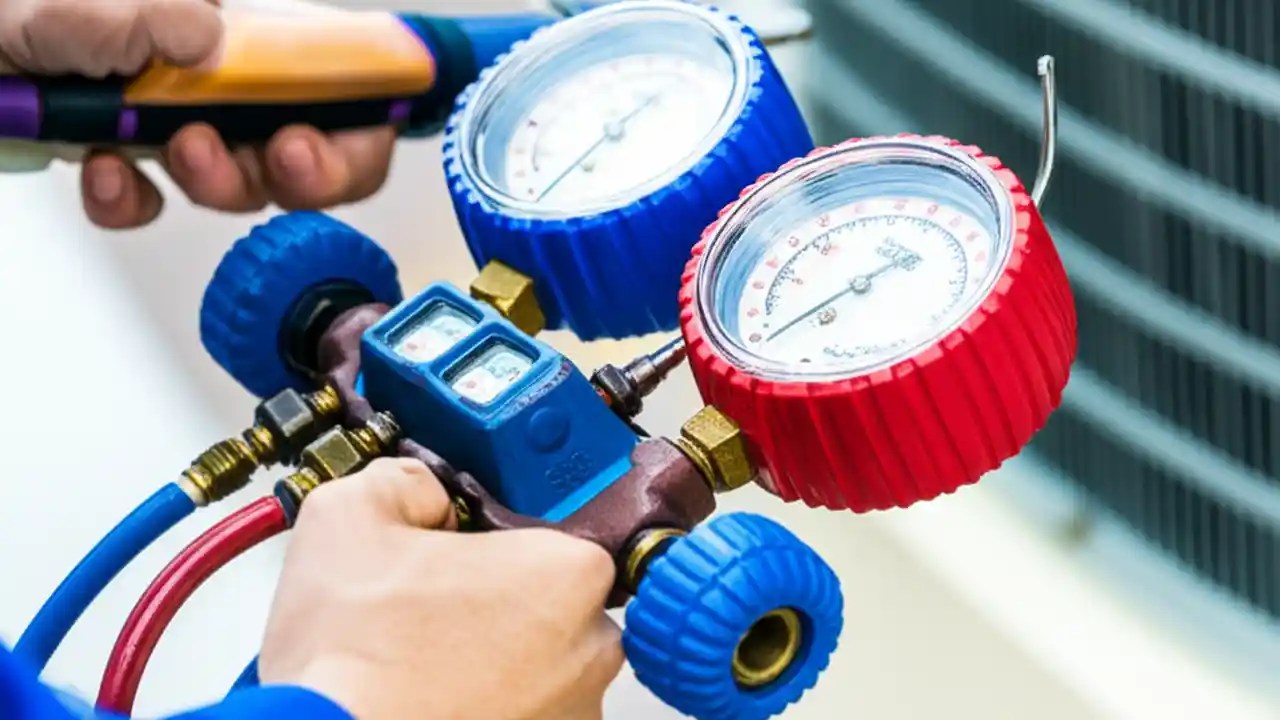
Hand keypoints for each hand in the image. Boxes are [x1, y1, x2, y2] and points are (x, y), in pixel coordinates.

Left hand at [0, 0, 395, 228]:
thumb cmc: (21, 4)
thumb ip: (159, 12)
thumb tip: (211, 39)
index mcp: (239, 29)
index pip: (341, 82)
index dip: (356, 125)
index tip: (318, 140)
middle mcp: (220, 77)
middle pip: (306, 148)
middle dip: (297, 170)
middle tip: (275, 158)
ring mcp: (175, 120)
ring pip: (235, 184)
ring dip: (217, 180)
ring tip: (178, 150)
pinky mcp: (127, 156)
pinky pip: (152, 202)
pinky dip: (131, 199)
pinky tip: (104, 169)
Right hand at [258, 458, 623, 719]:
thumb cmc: (353, 659)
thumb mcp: (350, 516)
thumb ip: (403, 478)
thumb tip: (420, 490)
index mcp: (567, 573)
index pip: (554, 532)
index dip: (497, 539)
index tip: (460, 553)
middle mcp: (591, 645)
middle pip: (555, 601)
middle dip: (501, 599)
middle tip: (434, 607)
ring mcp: (576, 709)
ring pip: (544, 662)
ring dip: (498, 656)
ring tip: (426, 660)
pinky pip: (529, 711)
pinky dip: (493, 704)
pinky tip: (436, 699)